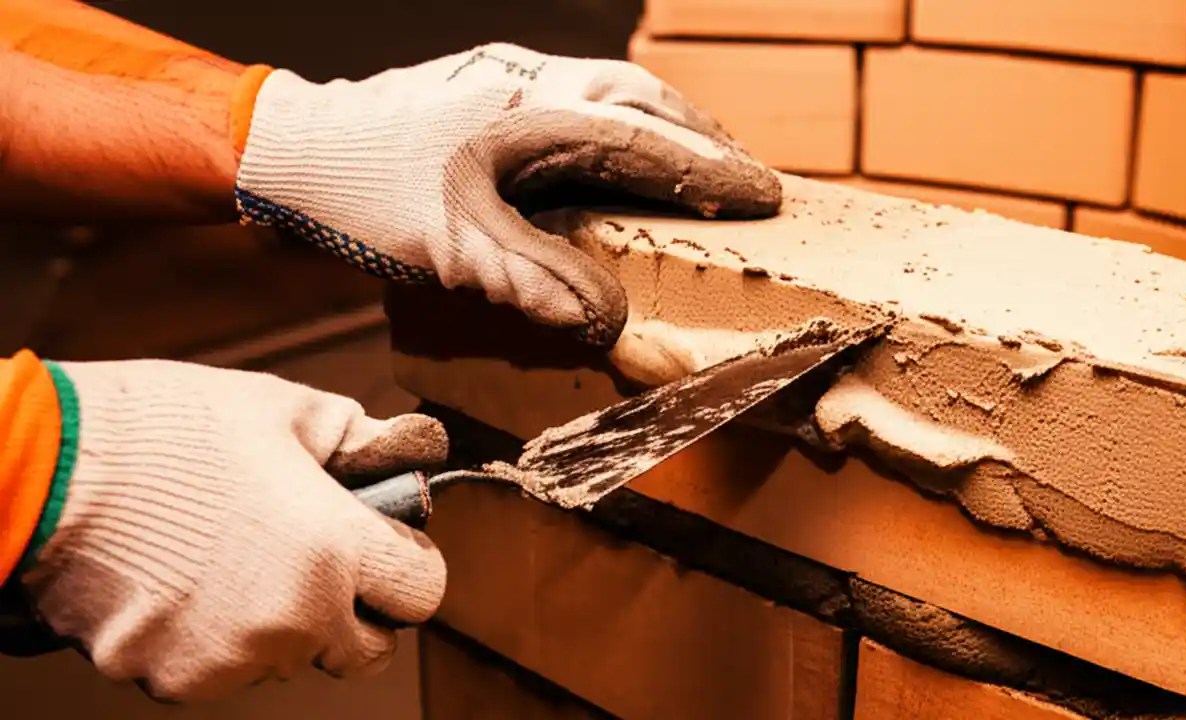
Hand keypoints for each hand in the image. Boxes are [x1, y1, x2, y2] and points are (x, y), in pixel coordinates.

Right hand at [18, 360, 447, 700]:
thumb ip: (362, 440)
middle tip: (319, 566)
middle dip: (356, 615)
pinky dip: (215, 640)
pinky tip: (186, 585)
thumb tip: (412, 448)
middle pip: (367, 650)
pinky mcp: (176, 679)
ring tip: (233, 561)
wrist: (54, 469)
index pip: (422, 592)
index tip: (386, 547)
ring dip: (281, 626)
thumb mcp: (285, 410)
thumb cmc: (175, 428)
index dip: (409, 566)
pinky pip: (222, 670)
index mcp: (337, 549)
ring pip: (290, 660)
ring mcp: (235, 657)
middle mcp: (298, 618)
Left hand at [235, 43, 782, 345]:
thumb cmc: (364, 197)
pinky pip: (579, 99)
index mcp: (534, 115)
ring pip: (613, 91)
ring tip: (700, 161)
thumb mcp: (453, 251)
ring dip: (665, 126)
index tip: (764, 197)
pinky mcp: (489, 90)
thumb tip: (609, 322)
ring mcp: (508, 78)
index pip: (645, 141)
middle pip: (642, 99)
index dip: (709, 173)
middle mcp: (531, 83)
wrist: (291, 154)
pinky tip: (620, 156)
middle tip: (747, 178)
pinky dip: (620, 126)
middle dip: (702, 138)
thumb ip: (536, 283)